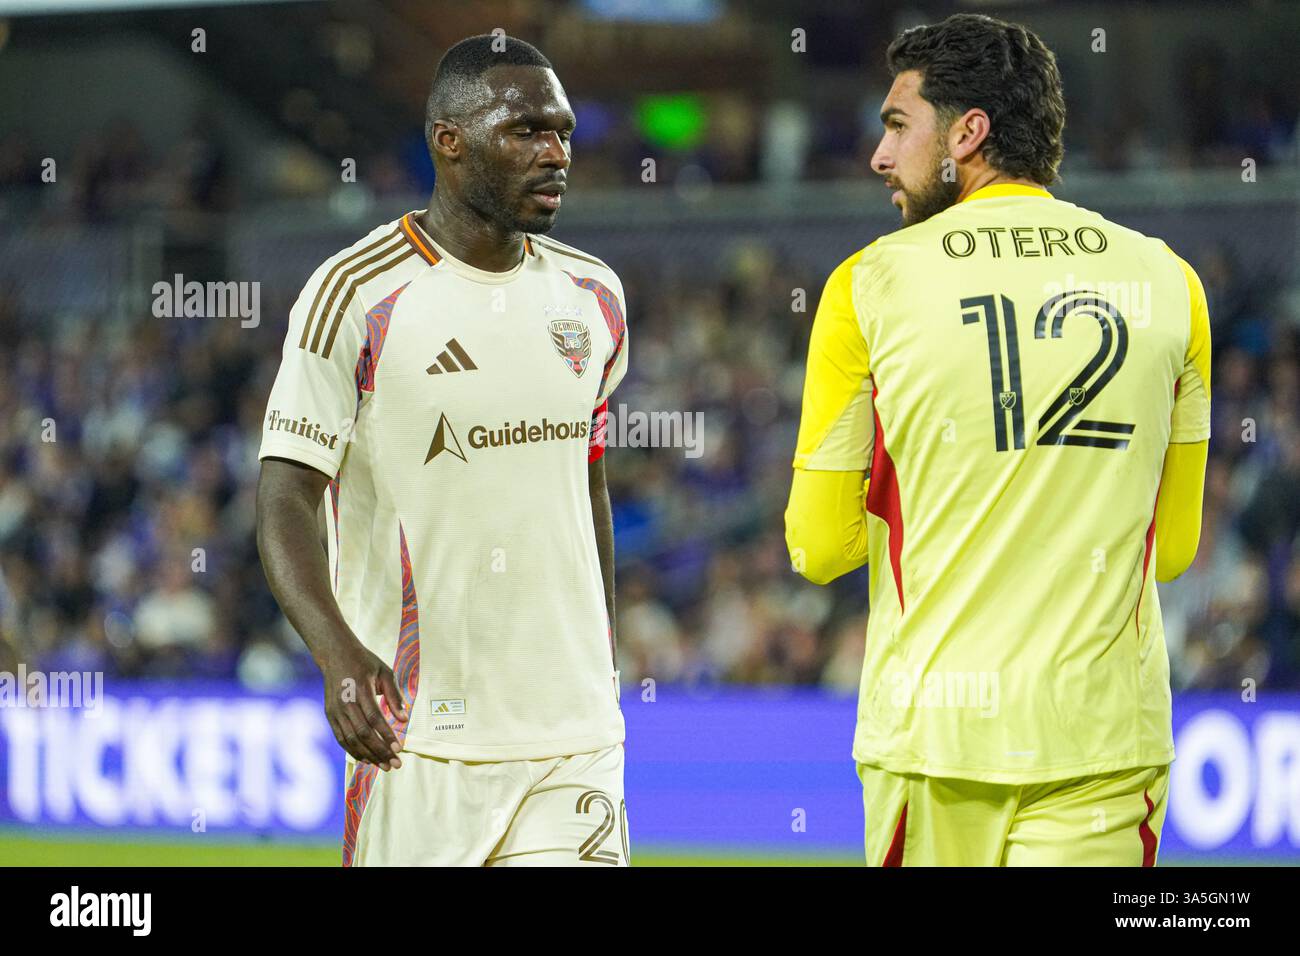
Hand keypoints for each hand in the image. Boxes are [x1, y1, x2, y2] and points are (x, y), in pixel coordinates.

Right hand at [318, 642, 408, 770]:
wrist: (336, 654)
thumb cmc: (365, 662)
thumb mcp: (385, 672)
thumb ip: (395, 695)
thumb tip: (404, 719)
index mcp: (360, 689)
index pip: (374, 718)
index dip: (386, 735)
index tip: (400, 749)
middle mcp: (345, 702)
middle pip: (363, 733)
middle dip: (380, 751)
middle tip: (395, 764)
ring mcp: (335, 710)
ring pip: (351, 739)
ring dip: (368, 755)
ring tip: (384, 766)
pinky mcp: (330, 715)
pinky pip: (341, 738)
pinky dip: (353, 750)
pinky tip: (366, 759)